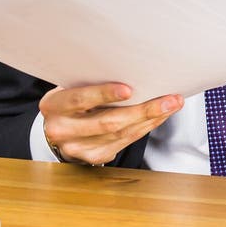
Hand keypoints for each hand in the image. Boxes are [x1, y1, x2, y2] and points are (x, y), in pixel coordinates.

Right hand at [39, 82, 183, 165]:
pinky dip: (144, 128)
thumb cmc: (71, 96)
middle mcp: (62, 129)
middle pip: (107, 122)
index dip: (104, 94)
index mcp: (54, 105)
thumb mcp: (72, 84)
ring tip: (171, 105)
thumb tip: (132, 69)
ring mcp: (77, 148)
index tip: (129, 89)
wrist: (56, 126)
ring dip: (150, 120)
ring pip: (120, 134)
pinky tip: (158, 117)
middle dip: (142, 110)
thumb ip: (92, 80)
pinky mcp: (92, 157)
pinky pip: (124, 143)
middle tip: (169, 99)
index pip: (79, 99)